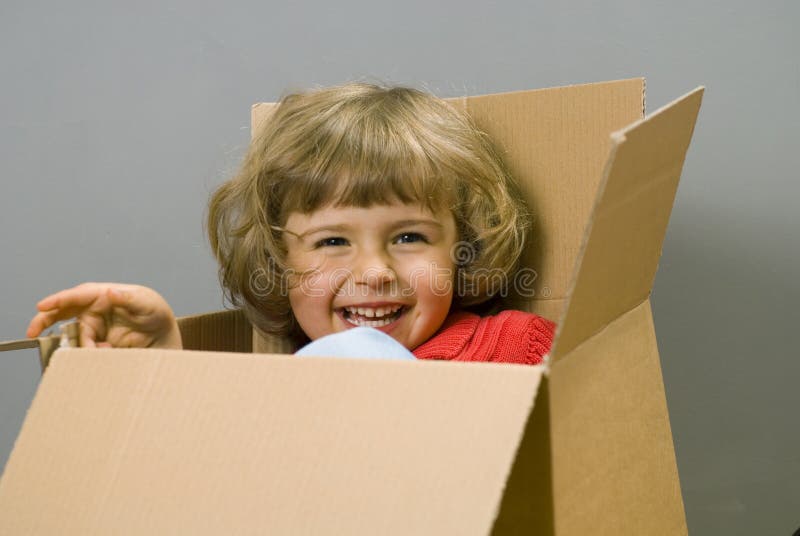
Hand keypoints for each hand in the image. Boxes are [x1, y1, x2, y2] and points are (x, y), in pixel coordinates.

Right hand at [26, 283, 182, 348]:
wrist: (164, 337)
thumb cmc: (156, 312)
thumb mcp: (146, 303)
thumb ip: (129, 298)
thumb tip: (110, 292)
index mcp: (103, 294)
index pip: (77, 295)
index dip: (58, 300)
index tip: (42, 306)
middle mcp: (94, 310)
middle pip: (62, 313)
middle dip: (44, 320)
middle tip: (32, 332)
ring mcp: (94, 328)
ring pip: (74, 336)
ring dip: (81, 345)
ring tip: (103, 348)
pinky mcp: (98, 343)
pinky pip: (85, 350)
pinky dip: (91, 354)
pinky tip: (107, 353)